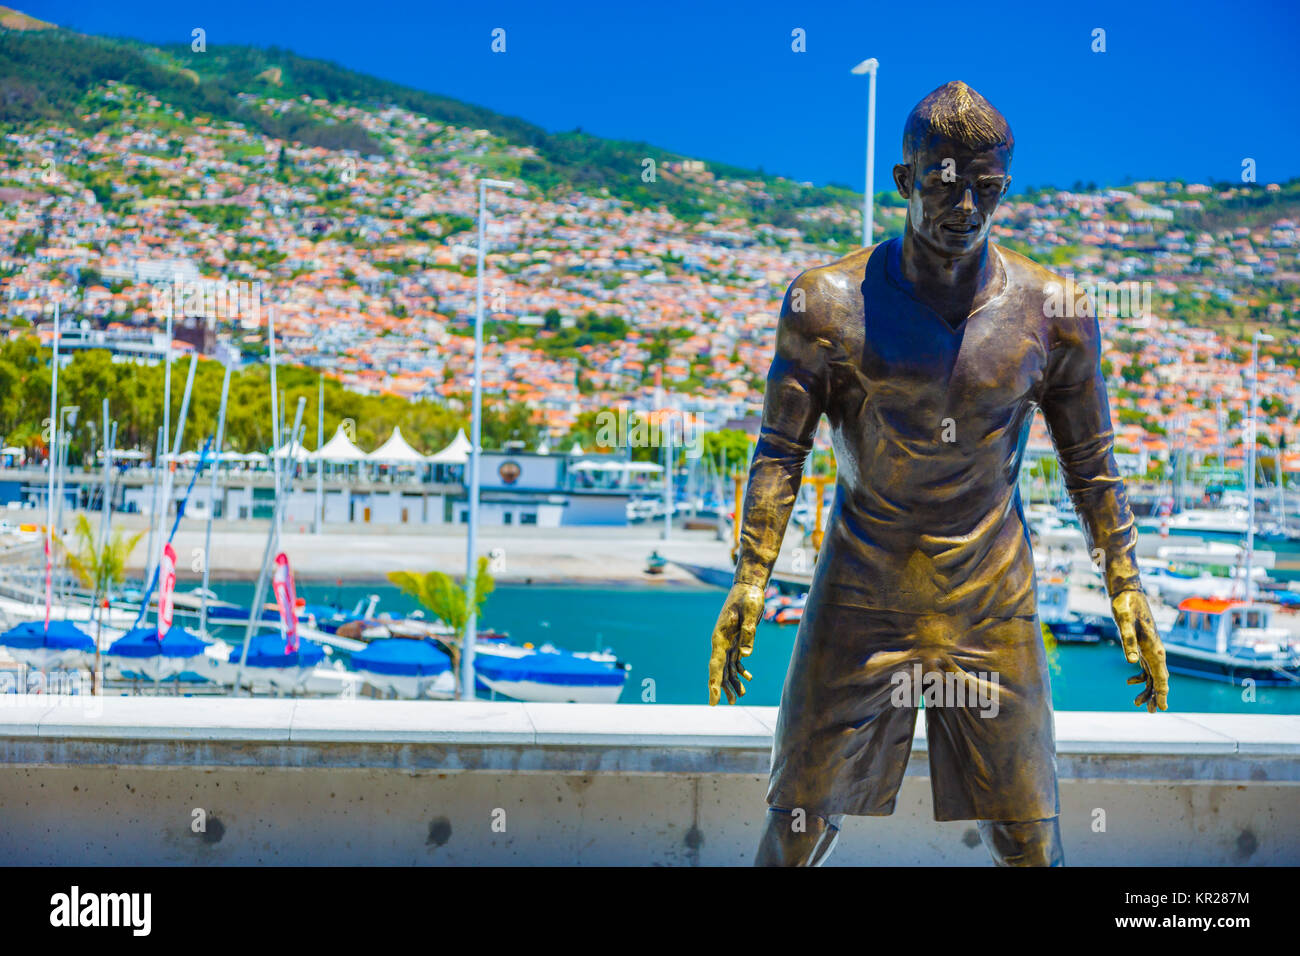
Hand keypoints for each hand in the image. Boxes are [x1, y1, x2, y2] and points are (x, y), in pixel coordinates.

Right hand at [709, 582, 764, 704]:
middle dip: (721, 687)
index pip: (715, 665)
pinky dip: (740, 670)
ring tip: (739, 698)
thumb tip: (746, 655)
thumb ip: (749, 632)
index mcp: (720, 637)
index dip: (714, 683)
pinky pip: (736, 659)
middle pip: (719, 669)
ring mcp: (728, 641)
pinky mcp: (736, 639)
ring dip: (732, 682)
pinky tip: (747, 678)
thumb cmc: (748, 598)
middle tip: (726, 704)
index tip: (713, 699)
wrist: (748, 588)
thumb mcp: (751, 612)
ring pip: (727, 667)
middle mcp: (721, 642)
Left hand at [1111, 589, 1168, 712]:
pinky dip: (1140, 677)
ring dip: (1147, 689)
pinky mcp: (1143, 646)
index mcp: (1155, 649)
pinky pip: (1146, 667)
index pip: (1161, 677)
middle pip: (1159, 680)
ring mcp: (1150, 649)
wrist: (1127, 594)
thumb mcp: (1123, 622)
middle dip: (1155, 696)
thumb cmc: (1126, 606)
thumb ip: (1128, 641)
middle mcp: (1156, 651)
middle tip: (1149, 711)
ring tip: (1136, 703)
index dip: (1162, 694)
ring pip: (1153, 675)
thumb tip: (1132, 662)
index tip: (1162, 708)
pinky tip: (1129, 682)